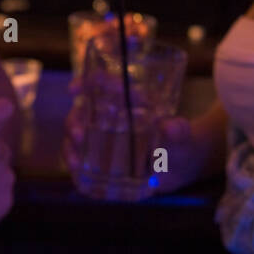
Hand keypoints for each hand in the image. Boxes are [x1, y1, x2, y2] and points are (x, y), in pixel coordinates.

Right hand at [62, 78, 200, 194]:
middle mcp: (111, 115)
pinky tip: (76, 171)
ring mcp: (103, 136)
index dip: (86, 82)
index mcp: (130, 101)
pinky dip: (73, 161)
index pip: (104, 84)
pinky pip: (80, 156)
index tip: (75, 89)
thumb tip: (171, 126)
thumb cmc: (182, 141)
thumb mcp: (183, 135)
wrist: (182, 166)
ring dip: (70, 145)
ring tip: (75, 161)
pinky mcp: (101, 157)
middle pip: (82, 111)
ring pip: (76, 134)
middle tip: (79, 136)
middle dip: (74, 121)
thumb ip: (179, 130)